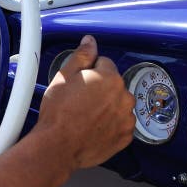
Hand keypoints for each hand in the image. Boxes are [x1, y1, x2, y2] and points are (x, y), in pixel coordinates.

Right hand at [33, 35, 134, 170]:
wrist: (59, 145)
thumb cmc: (59, 112)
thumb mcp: (64, 75)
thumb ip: (82, 55)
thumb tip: (90, 41)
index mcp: (110, 78)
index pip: (105, 63)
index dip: (89, 71)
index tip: (79, 82)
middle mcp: (124, 97)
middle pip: (113, 84)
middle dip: (100, 88)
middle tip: (79, 99)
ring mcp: (127, 118)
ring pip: (118, 104)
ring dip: (107, 106)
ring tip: (85, 114)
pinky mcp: (125, 136)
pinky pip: (120, 123)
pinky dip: (110, 123)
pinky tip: (93, 126)